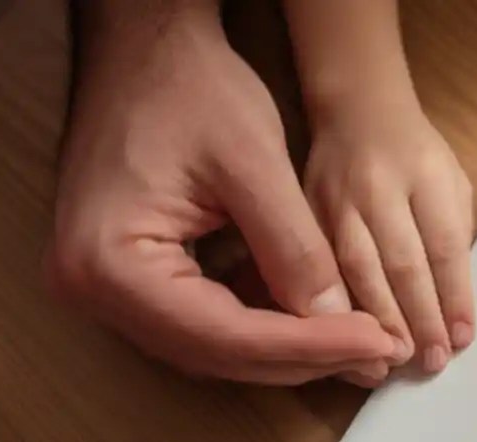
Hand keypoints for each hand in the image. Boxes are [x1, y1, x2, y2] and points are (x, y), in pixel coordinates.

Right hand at [49, 5, 403, 386]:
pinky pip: (206, 324)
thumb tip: (344, 327)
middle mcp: (93, 291)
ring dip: (292, 351)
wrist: (143, 50)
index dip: (310, 345)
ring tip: (364, 345)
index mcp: (108, 262)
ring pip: (215, 348)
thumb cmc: (187, 86)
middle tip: (383, 353)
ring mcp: (106, 291)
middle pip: (218, 352)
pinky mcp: (132, 282)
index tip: (379, 343)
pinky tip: (322, 325)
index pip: (225, 333)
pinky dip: (267, 327)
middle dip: (307, 357)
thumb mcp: (253, 163)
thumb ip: (296, 249)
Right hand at [302, 100, 472, 373]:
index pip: (444, 245)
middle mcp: (377, 187)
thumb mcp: (451, 180)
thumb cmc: (416, 152)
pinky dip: (337, 307)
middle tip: (431, 361)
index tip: (463, 339)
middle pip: (401, 264)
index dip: (454, 297)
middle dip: (418, 319)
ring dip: (378, 322)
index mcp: (424, 173)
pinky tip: (350, 338)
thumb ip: (452, 236)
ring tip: (396, 358)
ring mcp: (334, 200)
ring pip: (356, 271)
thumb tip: (452, 308)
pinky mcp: (302, 213)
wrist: (355, 107)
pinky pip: (319, 268)